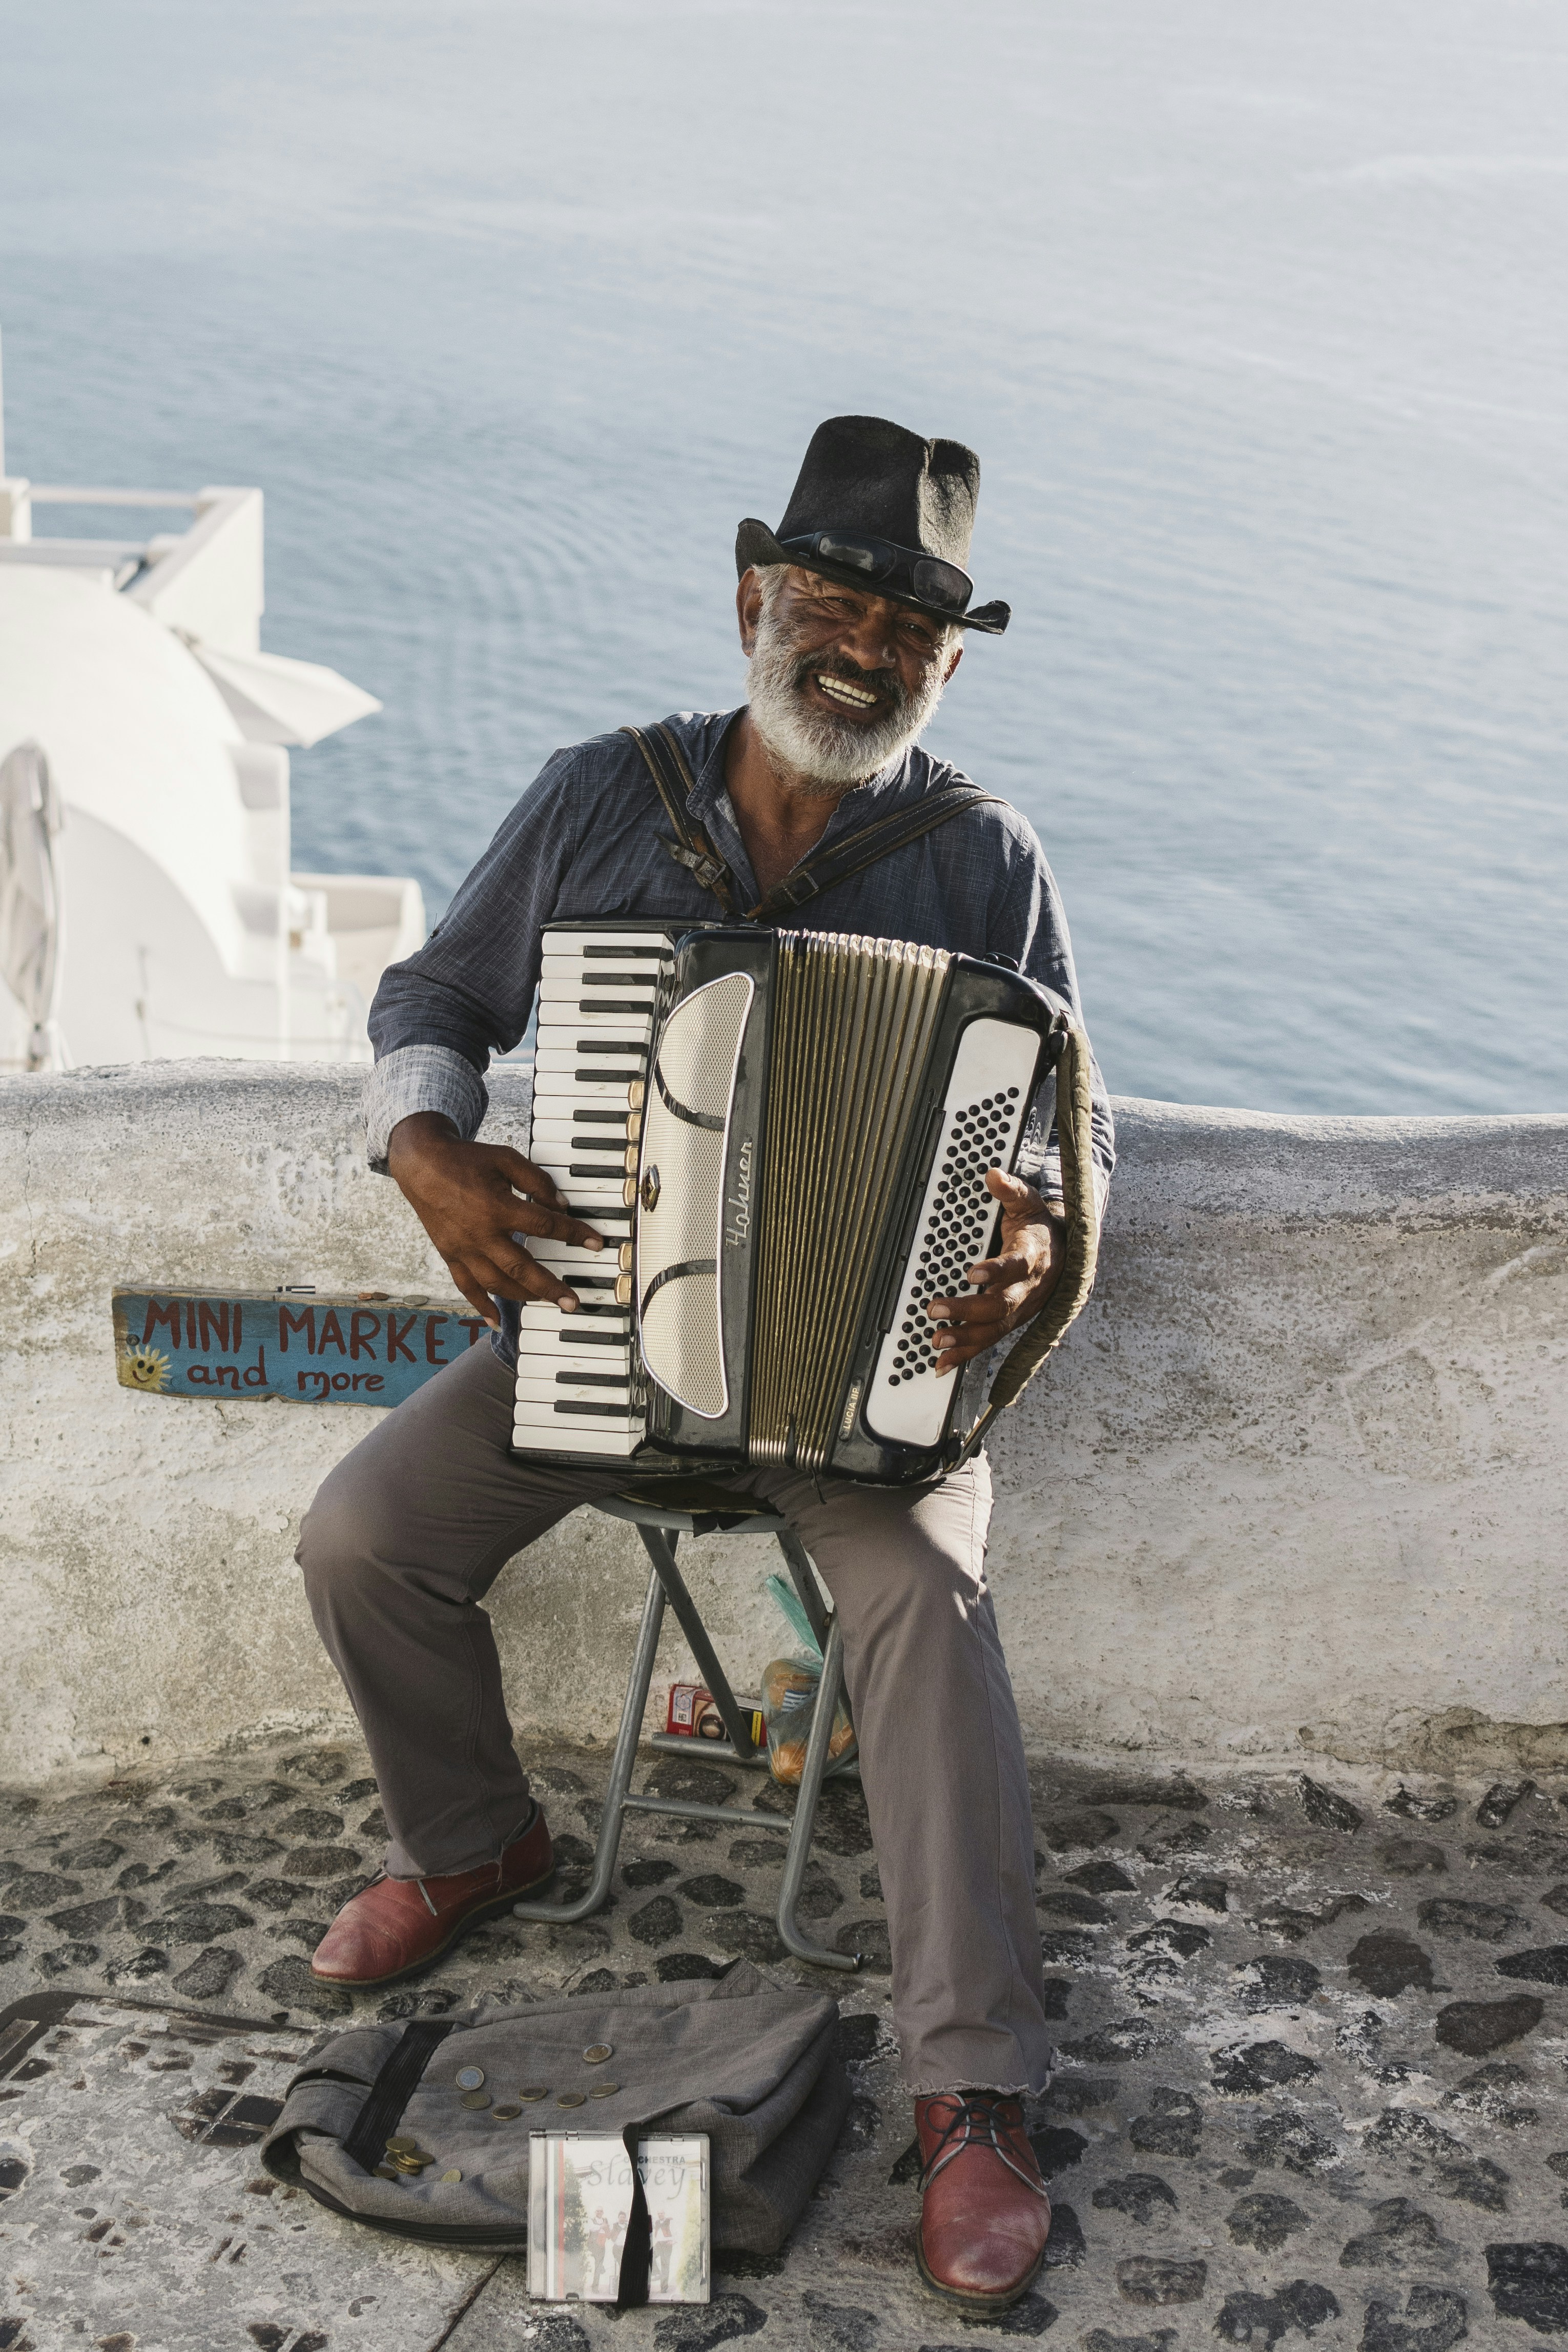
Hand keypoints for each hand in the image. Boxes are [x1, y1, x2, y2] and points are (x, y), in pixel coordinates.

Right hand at [387, 1112, 603, 1326]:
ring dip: (522, 1296)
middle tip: (573, 1302)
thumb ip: (536, 1181)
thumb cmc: (465, 1160)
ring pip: (495, 1282)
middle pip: (521, 1267)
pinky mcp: (450, 1254)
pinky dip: (481, 1306)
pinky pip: (466, 1287)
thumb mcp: (506, 1159)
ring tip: (544, 1300)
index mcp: (497, 1207)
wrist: (421, 1164)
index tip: (595, 1243)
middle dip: (550, 1287)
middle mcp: (480, 1233)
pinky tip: (496, 1322)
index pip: (544, 1226)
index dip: (573, 1234)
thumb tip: (561, 1205)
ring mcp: (463, 1248)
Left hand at [927, 1169, 1065, 1374]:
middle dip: (968, 1311)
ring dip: (965, 1339)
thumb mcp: (1027, 1202)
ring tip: (937, 1342)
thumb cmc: (1039, 1228)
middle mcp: (1028, 1288)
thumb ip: (1010, 1190)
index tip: (973, 1273)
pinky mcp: (1010, 1322)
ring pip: (995, 1330)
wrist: (1063, 1254)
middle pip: (1001, 1305)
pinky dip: (965, 1355)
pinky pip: (988, 1341)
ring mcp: (1020, 1309)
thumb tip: (993, 1174)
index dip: (997, 1271)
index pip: (1017, 1265)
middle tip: (936, 1310)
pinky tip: (941, 1366)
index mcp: (1032, 1256)